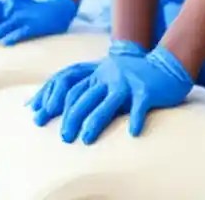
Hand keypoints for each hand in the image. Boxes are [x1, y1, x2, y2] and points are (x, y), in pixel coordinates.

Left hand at [0, 0, 75, 44]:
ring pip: (6, 27)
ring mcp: (24, 19)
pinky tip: (6, 43)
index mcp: (9, 12)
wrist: (58, 9)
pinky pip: (22, 32)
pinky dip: (14, 37)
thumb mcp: (19, 15)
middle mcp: (14, 14)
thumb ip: (6, 22)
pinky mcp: (34, 25)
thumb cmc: (37, 15)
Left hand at [31, 40, 192, 143]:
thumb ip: (89, 89)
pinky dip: (136, 120)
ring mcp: (127, 82)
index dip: (52, 100)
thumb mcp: (107, 77)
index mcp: (96, 73)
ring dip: (94, 122)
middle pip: (84, 97)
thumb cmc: (133, 77)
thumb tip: (65, 109)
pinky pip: (139, 106)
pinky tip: (132, 133)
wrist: (166, 65)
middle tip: (64, 137)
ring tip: (86, 140)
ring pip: (107, 103)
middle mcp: (108, 76)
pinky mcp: (146, 90)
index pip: (68, 86)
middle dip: (71, 117)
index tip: (39, 115)